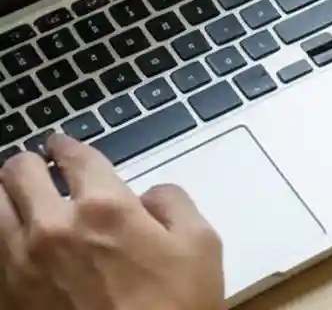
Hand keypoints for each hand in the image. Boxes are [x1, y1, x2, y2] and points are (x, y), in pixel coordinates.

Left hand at [0, 134, 223, 309]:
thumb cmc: (175, 309)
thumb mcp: (203, 245)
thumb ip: (176, 205)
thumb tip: (154, 196)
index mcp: (105, 206)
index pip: (74, 156)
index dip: (67, 146)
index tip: (63, 146)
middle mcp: (55, 227)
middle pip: (18, 172)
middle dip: (30, 164)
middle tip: (39, 169)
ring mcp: (23, 262)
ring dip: (7, 197)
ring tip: (19, 199)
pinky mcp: (10, 294)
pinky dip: (1, 235)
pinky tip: (14, 239)